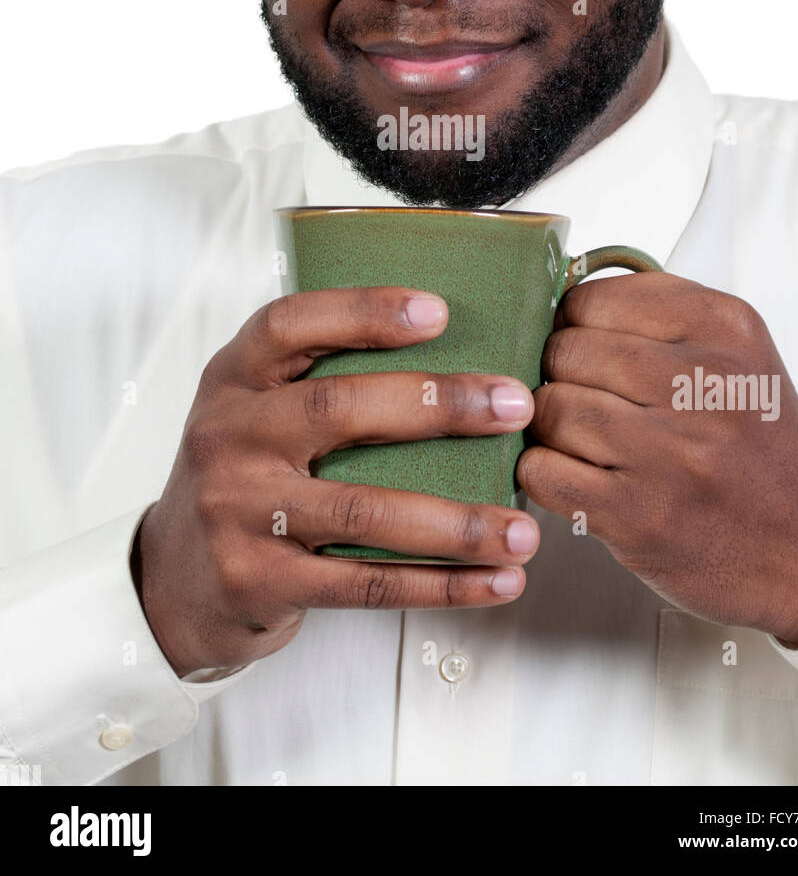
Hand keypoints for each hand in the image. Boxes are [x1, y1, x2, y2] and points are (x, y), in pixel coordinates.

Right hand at [135, 287, 538, 675]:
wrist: (174, 583)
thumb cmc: (244, 476)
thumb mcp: (256, 409)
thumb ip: (322, 377)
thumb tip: (460, 351)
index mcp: (233, 378)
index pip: (291, 324)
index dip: (364, 311)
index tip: (439, 311)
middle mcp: (229, 436)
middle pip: (338, 409)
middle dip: (439, 405)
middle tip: (515, 406)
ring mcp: (239, 511)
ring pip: (362, 512)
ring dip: (456, 523)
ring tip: (522, 530)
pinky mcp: (258, 581)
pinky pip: (363, 585)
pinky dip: (439, 584)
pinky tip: (493, 581)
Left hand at [517, 273, 797, 646]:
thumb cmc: (755, 445)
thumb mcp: (733, 354)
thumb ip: (655, 317)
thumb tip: (556, 304)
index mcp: (725, 327)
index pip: (594, 298)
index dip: (573, 325)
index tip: (589, 350)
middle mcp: (702, 384)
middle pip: (566, 352)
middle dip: (559, 375)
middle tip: (585, 398)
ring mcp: (671, 453)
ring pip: (551, 408)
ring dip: (550, 426)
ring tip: (582, 440)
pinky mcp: (640, 515)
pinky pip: (542, 470)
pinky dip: (543, 471)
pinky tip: (576, 476)